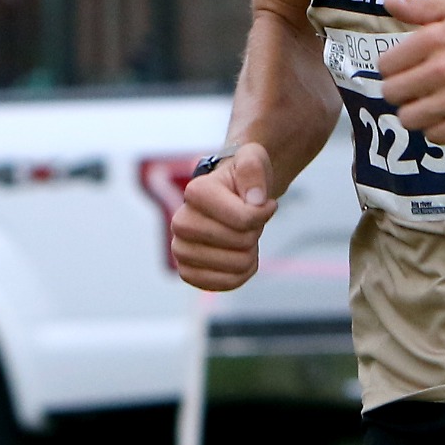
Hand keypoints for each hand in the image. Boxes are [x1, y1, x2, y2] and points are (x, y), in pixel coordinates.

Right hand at [170, 144, 278, 291]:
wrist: (232, 196)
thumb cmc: (244, 178)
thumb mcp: (253, 159)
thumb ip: (253, 170)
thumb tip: (255, 201)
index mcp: (195, 192)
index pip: (245, 218)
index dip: (264, 213)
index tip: (264, 202)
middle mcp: (180, 222)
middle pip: (241, 243)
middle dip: (255, 232)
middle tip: (248, 220)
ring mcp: (180, 250)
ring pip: (237, 265)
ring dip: (250, 252)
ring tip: (242, 235)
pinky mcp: (186, 272)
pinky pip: (226, 284)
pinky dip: (242, 273)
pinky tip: (239, 256)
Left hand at [376, 0, 444, 145]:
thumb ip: (420, 6)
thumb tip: (389, 1)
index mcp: (436, 38)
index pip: (385, 66)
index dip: (393, 68)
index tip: (408, 68)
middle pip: (392, 94)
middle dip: (401, 92)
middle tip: (418, 88)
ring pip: (408, 119)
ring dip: (416, 113)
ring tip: (432, 103)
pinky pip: (433, 136)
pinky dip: (438, 128)